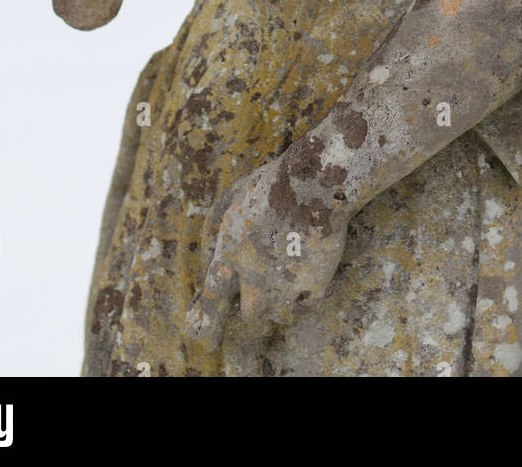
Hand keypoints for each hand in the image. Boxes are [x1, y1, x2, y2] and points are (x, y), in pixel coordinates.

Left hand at [185, 149, 349, 347]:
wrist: (315, 182)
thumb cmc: (271, 184)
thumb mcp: (231, 197)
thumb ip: (214, 230)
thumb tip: (207, 260)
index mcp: (230, 255)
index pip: (211, 304)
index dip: (207, 326)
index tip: (207, 339)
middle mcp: (254, 276)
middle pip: (250, 316)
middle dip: (255, 309)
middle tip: (262, 299)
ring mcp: (285, 285)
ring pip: (278, 316)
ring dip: (280, 304)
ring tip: (287, 278)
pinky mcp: (314, 286)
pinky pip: (306, 305)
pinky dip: (305, 294)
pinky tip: (307, 270)